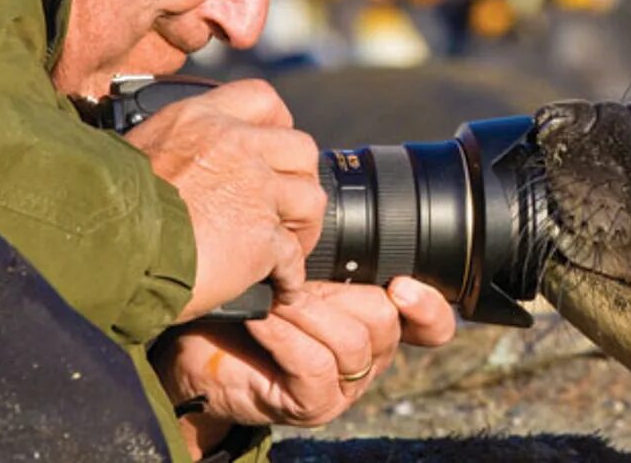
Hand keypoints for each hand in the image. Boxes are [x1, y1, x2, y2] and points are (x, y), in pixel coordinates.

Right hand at [124, 79, 325, 321]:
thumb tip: (180, 167)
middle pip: (301, 149)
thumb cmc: (104, 208)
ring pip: (310, 199)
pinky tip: (280, 288)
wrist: (101, 248)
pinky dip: (291, 277)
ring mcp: (253, 190)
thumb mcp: (136, 154)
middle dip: (300, 180)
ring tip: (288, 249)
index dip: (278, 126)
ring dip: (303, 228)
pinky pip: (294, 257)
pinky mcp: (261, 237)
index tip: (273, 152)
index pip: (262, 100)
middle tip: (286, 208)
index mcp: (199, 120)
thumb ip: (173, 150)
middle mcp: (233, 146)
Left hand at [154, 277, 455, 457]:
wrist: (197, 352)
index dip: (429, 307)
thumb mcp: (301, 275)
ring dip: (305, 311)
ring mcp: (344, 388)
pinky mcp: (313, 406)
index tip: (401, 285)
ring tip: (273, 298)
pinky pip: (314, 365)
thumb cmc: (249, 306)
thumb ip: (337, 263)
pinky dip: (285, 335)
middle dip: (339, 294)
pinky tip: (261, 319)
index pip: (432, 327)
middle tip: (295, 280)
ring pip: (351, 343)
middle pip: (385, 320)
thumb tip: (356, 224)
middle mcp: (368, 359)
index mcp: (375, 325)